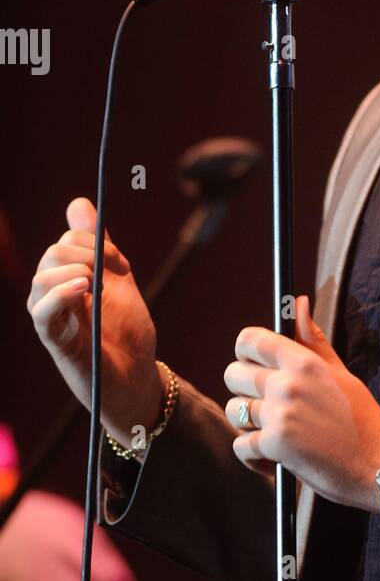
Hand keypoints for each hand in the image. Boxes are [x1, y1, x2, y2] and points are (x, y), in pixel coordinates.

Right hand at [27, 197, 163, 447]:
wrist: (137, 377)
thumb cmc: (125, 334)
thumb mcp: (118, 281)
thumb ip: (100, 246)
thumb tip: (78, 203)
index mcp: (68, 280)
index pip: (64, 242)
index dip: (92, 241)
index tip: (120, 262)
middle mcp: (54, 297)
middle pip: (50, 255)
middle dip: (84, 251)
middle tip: (109, 269)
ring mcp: (53, 319)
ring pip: (41, 280)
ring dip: (73, 270)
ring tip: (96, 283)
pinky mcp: (56, 341)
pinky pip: (42, 313)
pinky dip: (59, 294)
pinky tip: (82, 288)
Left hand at [223, 296, 379, 511]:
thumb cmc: (362, 419)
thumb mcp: (339, 374)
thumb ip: (312, 341)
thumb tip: (299, 303)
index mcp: (303, 362)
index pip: (250, 340)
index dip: (244, 351)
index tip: (253, 364)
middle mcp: (288, 384)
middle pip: (233, 374)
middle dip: (244, 390)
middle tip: (266, 405)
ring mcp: (280, 414)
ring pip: (235, 411)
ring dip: (249, 425)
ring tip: (273, 432)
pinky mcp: (275, 446)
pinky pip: (241, 446)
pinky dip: (252, 456)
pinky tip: (273, 458)